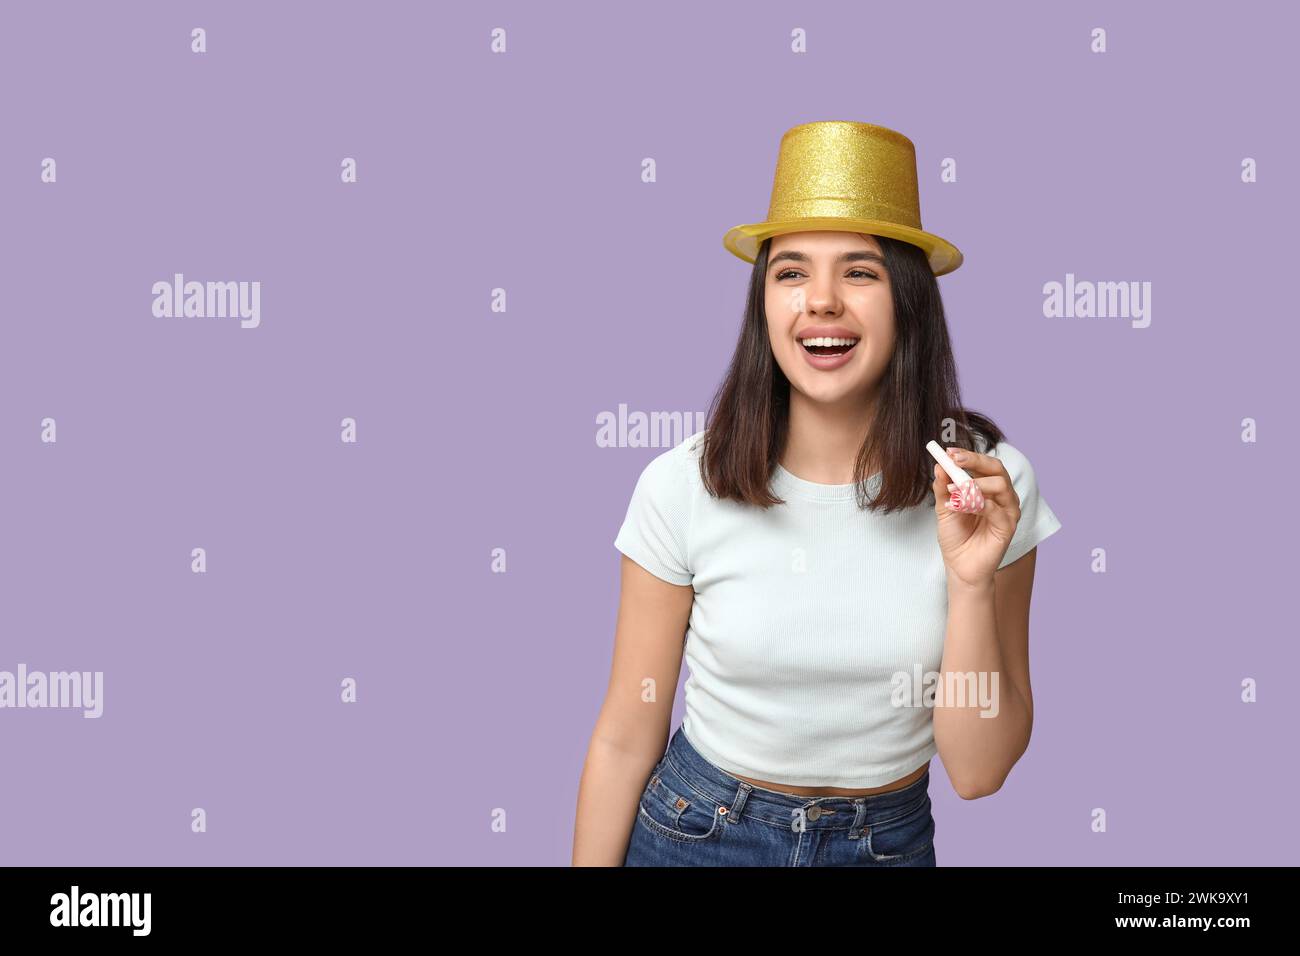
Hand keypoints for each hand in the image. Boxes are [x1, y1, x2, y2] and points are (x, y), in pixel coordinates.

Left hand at [932, 446, 1019, 588]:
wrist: (959, 567)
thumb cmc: (956, 537)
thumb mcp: (944, 508)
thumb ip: (943, 487)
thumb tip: (939, 465)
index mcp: (989, 489)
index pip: (985, 465)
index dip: (968, 456)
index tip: (948, 452)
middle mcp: (1002, 497)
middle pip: (997, 469)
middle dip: (975, 461)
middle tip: (954, 461)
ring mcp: (1008, 511)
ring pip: (1000, 485)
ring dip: (974, 484)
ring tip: (953, 493)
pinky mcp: (1008, 527)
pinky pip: (996, 509)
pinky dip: (976, 505)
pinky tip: (958, 507)